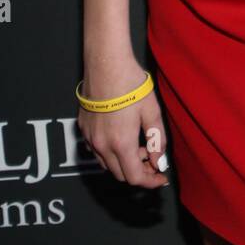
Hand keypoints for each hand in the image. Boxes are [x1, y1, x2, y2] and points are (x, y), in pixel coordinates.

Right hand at [78, 57, 168, 188]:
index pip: (135, 177)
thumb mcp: (151, 110)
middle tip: (152, 158)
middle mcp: (102, 145)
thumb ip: (156, 139)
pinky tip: (121, 137)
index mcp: (121, 143)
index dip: (150, 181)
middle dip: (138, 172)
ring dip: (123, 163)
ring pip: (106, 165)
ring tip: (138, 145)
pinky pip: (96, 151)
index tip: (161, 178)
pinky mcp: (83, 128)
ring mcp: (89, 138)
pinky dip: (110, 153)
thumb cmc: (131, 84)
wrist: (106, 63)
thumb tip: (159, 160)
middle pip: (120, 175)